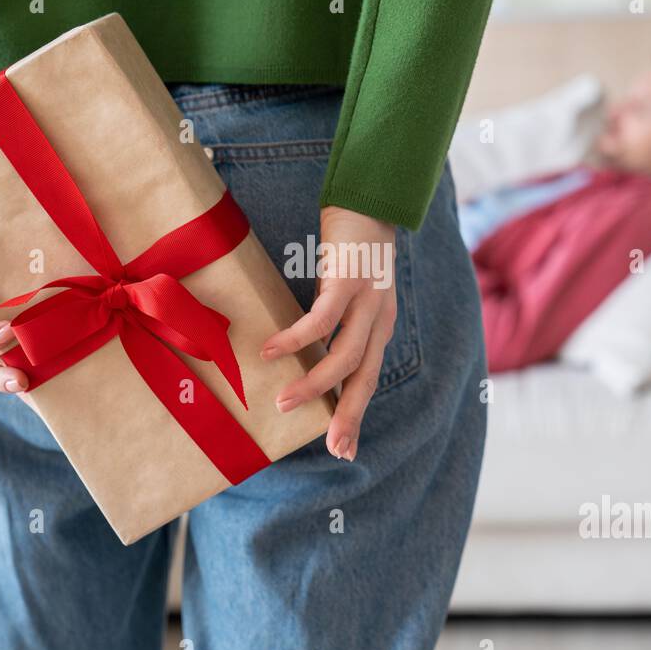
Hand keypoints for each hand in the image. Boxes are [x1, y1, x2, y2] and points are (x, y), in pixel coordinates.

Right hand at [261, 206, 397, 461]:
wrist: (366, 200)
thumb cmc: (351, 248)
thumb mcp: (349, 294)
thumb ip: (337, 324)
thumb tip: (309, 354)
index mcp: (378, 326)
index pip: (368, 379)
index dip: (355, 414)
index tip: (344, 448)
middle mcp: (379, 319)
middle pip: (365, 378)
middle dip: (347, 415)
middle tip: (331, 448)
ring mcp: (367, 300)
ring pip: (346, 356)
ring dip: (315, 383)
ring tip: (283, 402)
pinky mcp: (347, 281)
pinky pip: (322, 319)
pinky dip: (296, 339)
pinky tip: (272, 351)